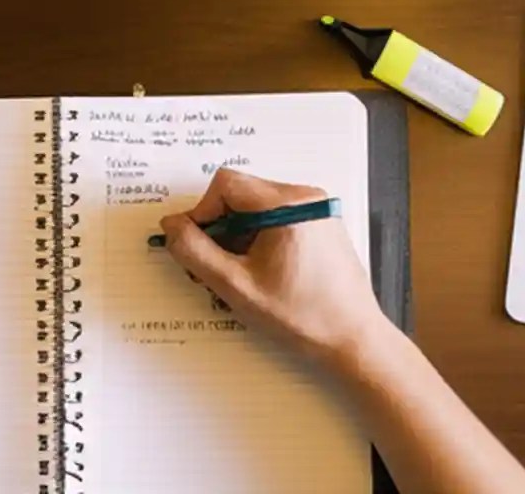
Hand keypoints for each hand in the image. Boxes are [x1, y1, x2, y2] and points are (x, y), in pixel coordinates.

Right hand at [159, 168, 387, 361]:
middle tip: (213, 266)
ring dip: (237, 234)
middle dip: (219, 227)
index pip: (224, 185)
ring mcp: (316, 208)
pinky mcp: (320, 222)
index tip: (194, 245)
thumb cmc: (301, 317)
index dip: (200, 213)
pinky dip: (258, 237)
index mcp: (287, 206)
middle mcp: (305, 197)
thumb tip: (171, 225)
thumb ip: (194, 251)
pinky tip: (261, 271)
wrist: (353, 339)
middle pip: (240, 193)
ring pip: (255, 205)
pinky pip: (276, 216)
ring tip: (240, 273)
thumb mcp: (236, 286)